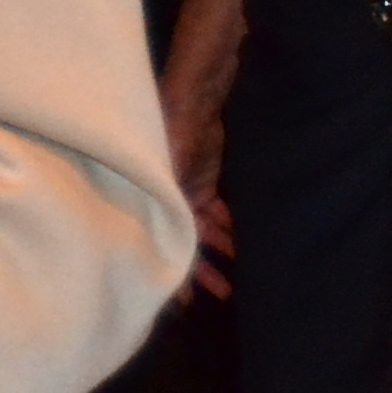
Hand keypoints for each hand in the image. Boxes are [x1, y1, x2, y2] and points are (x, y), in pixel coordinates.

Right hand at [163, 73, 235, 301]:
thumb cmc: (177, 124)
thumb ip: (172, 196)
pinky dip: (225, 227)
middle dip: (197, 270)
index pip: (156, 240)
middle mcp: (165, 195)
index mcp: (153, 194)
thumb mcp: (170, 164)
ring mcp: (185, 186)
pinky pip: (214, 210)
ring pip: (199, 230)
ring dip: (215, 252)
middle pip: (179, 240)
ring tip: (234, 280)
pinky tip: (237, 244)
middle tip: (220, 295)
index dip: (170, 270)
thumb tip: (176, 244)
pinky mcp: (203, 176)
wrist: (196, 91)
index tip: (182, 302)